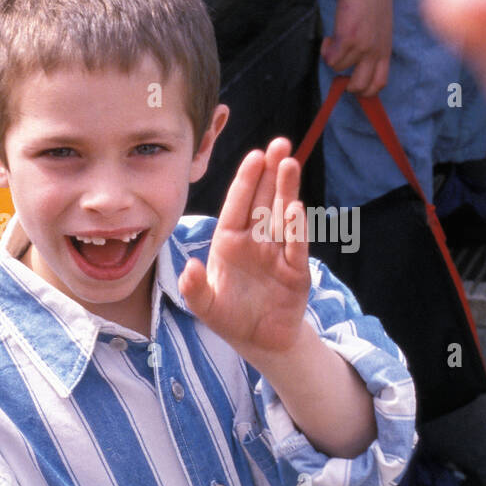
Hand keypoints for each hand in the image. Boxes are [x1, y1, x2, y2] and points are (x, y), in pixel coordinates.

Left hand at [179, 138, 312, 359]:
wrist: (259, 342)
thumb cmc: (230, 317)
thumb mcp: (204, 306)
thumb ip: (195, 289)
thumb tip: (190, 268)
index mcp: (230, 242)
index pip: (238, 205)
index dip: (246, 181)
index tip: (254, 156)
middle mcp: (255, 242)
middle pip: (264, 201)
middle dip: (271, 173)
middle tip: (280, 143)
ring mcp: (277, 254)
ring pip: (282, 216)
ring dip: (286, 190)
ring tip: (290, 164)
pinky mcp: (295, 273)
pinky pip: (295, 247)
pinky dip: (295, 229)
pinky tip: (294, 208)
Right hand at [321, 0, 391, 97]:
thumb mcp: (381, 28)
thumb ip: (374, 45)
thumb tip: (359, 59)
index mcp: (385, 50)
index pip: (379, 83)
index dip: (366, 90)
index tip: (354, 84)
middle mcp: (375, 52)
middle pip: (361, 86)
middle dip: (347, 85)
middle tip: (339, 70)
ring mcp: (362, 47)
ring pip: (340, 69)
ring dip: (332, 59)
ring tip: (333, 42)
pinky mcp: (348, 39)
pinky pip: (331, 58)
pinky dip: (326, 51)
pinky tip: (328, 39)